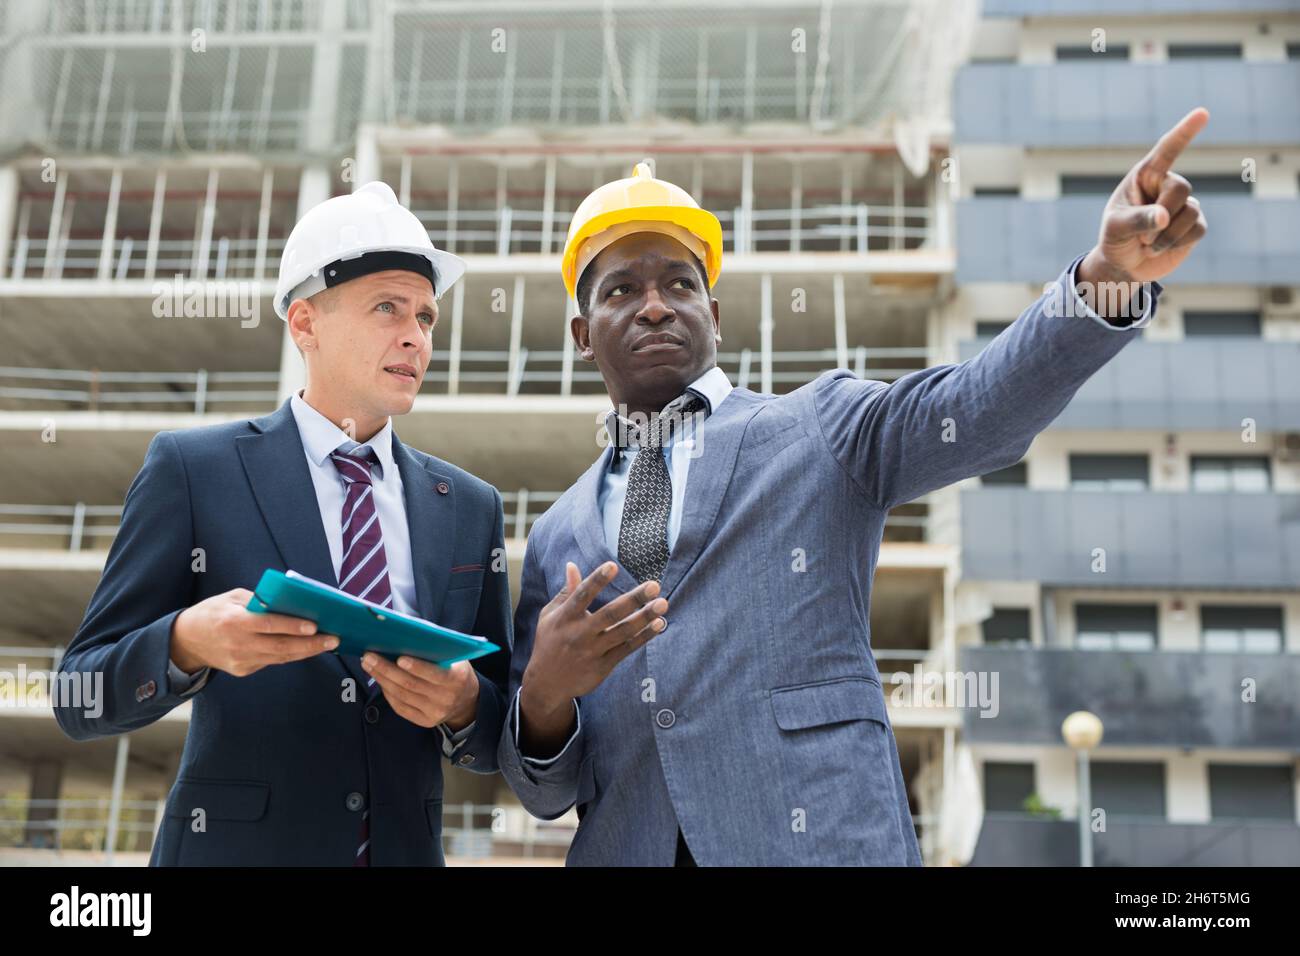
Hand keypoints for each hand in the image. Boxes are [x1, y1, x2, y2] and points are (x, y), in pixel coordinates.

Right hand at [171, 588, 338, 677]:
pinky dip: (291, 655)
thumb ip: (259, 600)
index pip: (268, 625)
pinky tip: (308, 648)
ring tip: (328, 644)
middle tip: (333, 639)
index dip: (292, 626)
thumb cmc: (213, 612)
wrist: (187, 641)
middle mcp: (238, 644)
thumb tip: (291, 602)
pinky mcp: (243, 670)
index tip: (315, 626)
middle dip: (310, 644)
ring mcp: (241, 660)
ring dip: (306, 651)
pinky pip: (272, 661)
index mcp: (233, 621)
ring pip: (280, 657)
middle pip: (280, 646)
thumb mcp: (232, 598)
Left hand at [361, 653, 479, 729]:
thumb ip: (436, 649)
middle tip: (369, 656)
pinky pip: (400, 707)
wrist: (466, 701)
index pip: (435, 674)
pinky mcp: (424, 721)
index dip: (417, 667)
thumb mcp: (455, 657)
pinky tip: (379, 680)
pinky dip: (387, 693)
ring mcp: (435, 712)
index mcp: (457, 679)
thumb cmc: (455, 670)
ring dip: (382, 679)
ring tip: (368, 665)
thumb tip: (408, 634)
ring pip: (402, 695)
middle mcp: (446, 698)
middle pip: (411, 684)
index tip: (399, 657)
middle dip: (387, 669)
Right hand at [518, 561, 666, 753]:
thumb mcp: (550, 616)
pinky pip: (627, 648)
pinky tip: (658, 624)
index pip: (582, 595)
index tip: (613, 566)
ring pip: (623, 632)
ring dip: (644, 618)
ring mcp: (593, 651)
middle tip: (654, 586)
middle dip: (633, 599)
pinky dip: (644, 636)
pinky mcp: (604, 665)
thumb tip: (572, 565)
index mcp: (565, 618)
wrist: (547, 683)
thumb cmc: (550, 642)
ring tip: (663, 604)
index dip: (597, 580)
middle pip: (610, 614)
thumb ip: (566, 592)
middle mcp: (580, 634)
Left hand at [1081, 107, 1209, 291]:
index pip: (1167, 150)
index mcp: (1145, 176)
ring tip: (1147, 244)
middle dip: (1162, 214)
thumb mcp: (1116, 229)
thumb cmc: (1115, 240)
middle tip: (1142, 235)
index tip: (1203, 113)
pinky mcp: (1195, 225)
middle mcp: (1166, 185)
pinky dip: (1176, 243)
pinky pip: (1197, 230)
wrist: (1125, 266)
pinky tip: (1162, 247)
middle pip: (1181, 188)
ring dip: (1165, 236)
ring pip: (1189, 213)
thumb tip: (1165, 217)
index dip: (1185, 132)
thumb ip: (1138, 220)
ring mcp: (1184, 204)